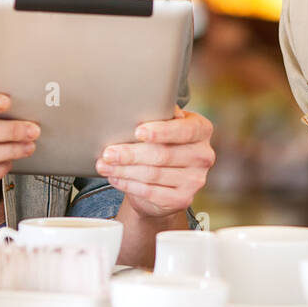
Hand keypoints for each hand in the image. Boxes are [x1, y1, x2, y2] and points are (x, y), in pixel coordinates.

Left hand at [95, 108, 213, 219]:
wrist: (167, 181)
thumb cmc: (163, 144)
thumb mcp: (166, 125)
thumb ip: (160, 114)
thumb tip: (140, 106)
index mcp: (202, 130)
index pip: (183, 130)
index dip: (161, 131)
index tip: (138, 131)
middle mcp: (203, 155)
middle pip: (163, 154)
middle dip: (131, 153)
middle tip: (108, 153)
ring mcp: (195, 180)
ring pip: (153, 174)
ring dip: (124, 170)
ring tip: (105, 165)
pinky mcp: (183, 199)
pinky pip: (151, 192)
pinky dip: (129, 185)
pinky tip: (115, 178)